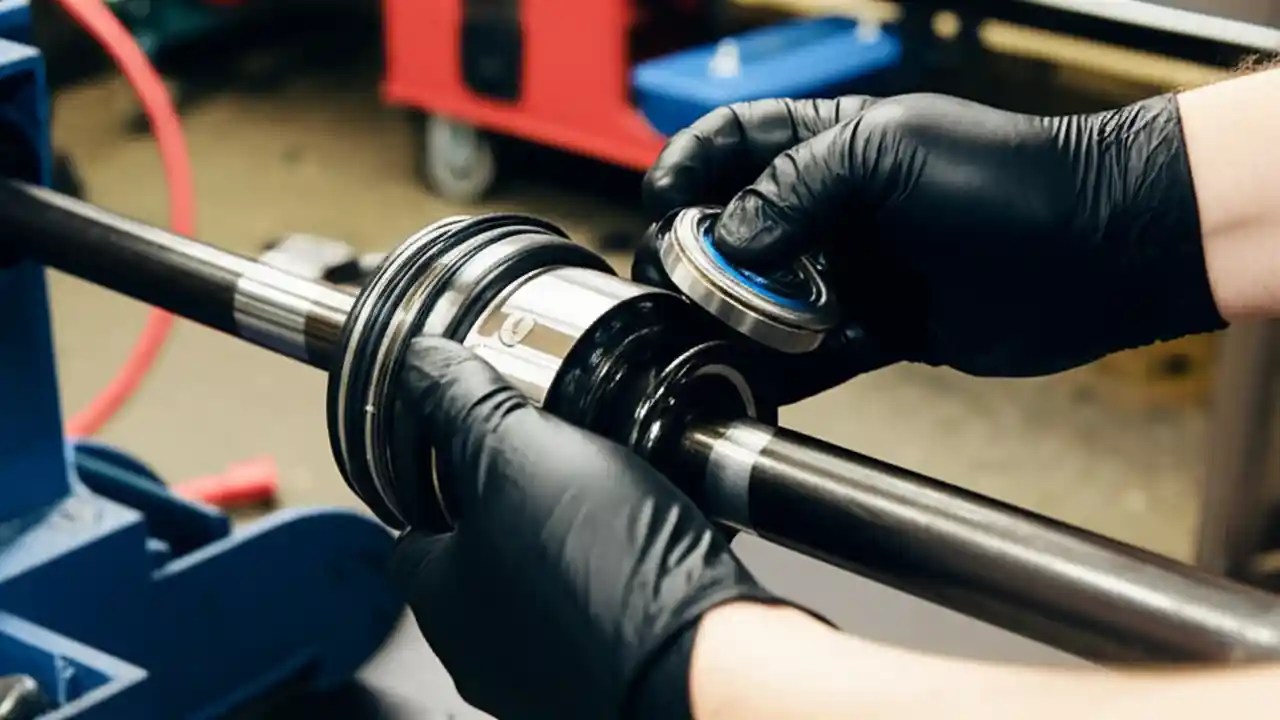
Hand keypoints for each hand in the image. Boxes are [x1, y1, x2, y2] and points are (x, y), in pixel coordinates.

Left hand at [389, 337, 791, 719]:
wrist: (707, 660)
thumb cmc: (608, 574)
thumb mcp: (515, 451)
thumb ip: (459, 401)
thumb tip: (422, 365)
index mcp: (441, 599)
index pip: (411, 530)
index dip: (436, 477)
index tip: (465, 443)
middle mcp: (486, 652)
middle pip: (479, 558)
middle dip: (512, 508)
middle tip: (552, 461)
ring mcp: (549, 674)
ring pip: (544, 587)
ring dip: (569, 544)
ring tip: (609, 497)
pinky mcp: (611, 678)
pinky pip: (601, 612)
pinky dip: (617, 579)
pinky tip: (649, 546)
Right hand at [635, 93, 1225, 388]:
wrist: (1097, 250)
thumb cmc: (1009, 178)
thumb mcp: (885, 156)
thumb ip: (792, 191)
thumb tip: (727, 243)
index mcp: (827, 145)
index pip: (729, 144)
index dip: (684, 170)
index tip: (659, 206)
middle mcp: (832, 208)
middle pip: (732, 230)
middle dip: (696, 256)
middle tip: (679, 286)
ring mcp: (853, 270)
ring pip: (764, 299)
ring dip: (730, 320)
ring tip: (703, 340)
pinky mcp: (878, 329)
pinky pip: (811, 356)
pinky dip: (778, 372)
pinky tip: (748, 382)